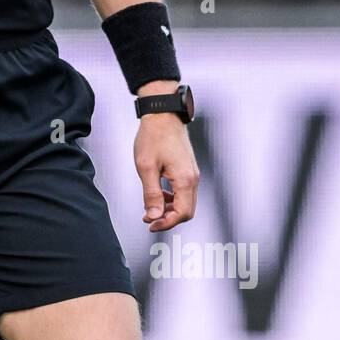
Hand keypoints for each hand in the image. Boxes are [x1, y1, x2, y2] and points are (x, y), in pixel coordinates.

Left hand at [134, 107, 198, 232]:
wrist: (163, 115)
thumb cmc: (153, 137)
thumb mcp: (146, 167)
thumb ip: (151, 194)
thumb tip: (153, 216)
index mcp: (184, 179)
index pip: (182, 213)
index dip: (166, 223)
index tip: (150, 225)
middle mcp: (193, 178)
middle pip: (187, 210)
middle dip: (168, 218)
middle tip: (148, 218)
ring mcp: (192, 173)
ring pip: (186, 202)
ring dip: (169, 208)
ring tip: (149, 207)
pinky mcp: (188, 169)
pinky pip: (184, 191)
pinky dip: (172, 198)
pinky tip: (157, 194)